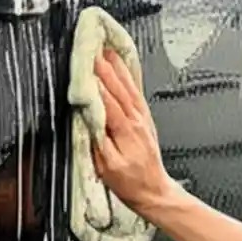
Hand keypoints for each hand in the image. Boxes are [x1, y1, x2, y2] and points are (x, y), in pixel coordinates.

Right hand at [91, 49, 176, 215]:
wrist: (154, 192)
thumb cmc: (130, 183)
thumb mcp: (108, 167)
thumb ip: (99, 141)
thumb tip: (90, 119)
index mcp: (126, 131)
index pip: (108, 100)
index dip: (97, 82)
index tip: (87, 66)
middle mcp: (136, 120)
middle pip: (120, 88)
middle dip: (106, 67)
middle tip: (95, 49)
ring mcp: (142, 119)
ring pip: (130, 88)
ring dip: (118, 68)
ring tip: (108, 51)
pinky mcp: (145, 120)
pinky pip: (137, 94)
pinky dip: (130, 79)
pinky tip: (125, 70)